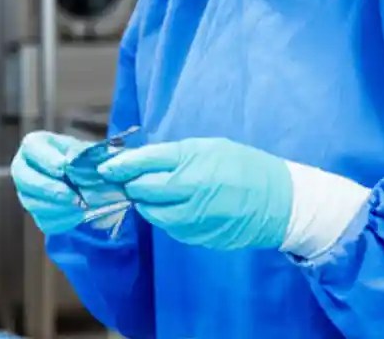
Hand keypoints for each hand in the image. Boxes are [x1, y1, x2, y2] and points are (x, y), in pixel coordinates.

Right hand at [12, 131, 124, 234]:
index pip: (31, 147)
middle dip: (52, 189)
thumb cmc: (88, 160)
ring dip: (61, 207)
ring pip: (34, 203)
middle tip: (75, 196)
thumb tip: (81, 163)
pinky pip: (46, 221)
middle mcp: (23, 168)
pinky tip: (80, 214)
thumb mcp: (90, 150)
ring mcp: (27, 193)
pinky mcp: (37, 214)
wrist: (94, 183)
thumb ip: (87, 154)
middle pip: (26, 179)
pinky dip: (65, 219)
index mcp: (34, 145)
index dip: (47, 159)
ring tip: (83, 205)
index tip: (65, 167)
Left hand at [98, 137, 292, 250]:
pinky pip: (169, 226)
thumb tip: (136, 162)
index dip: (119, 166)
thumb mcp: (208, 148)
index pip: (143, 163)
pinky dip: (165, 216)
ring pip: (151, 212)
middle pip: (141, 189)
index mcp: (192, 161)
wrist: (279, 202)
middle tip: (125, 180)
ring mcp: (193, 217)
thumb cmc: (242, 167)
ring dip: (145, 203)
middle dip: (130, 184)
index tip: (104, 168)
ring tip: (152, 193)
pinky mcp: (197, 236)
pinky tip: (174, 207)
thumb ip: (172, 156)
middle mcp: (189, 190)